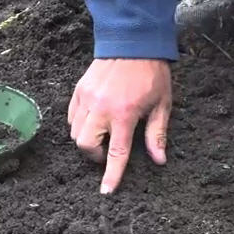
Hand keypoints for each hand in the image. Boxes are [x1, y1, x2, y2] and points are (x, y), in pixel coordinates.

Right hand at [67, 59, 171, 193]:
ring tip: (102, 134)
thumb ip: (157, 134)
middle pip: (85, 145)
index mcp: (124, 114)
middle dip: (94, 155)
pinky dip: (79, 124)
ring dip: (86, 140)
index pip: (116, 153)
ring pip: (74, 132)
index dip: (111, 175)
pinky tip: (93, 120)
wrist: (133, 41)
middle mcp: (101, 108)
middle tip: (108, 150)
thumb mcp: (162, 104)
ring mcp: (87, 98)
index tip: (106, 192)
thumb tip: (158, 160)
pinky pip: (71, 116)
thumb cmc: (151, 73)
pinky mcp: (79, 89)